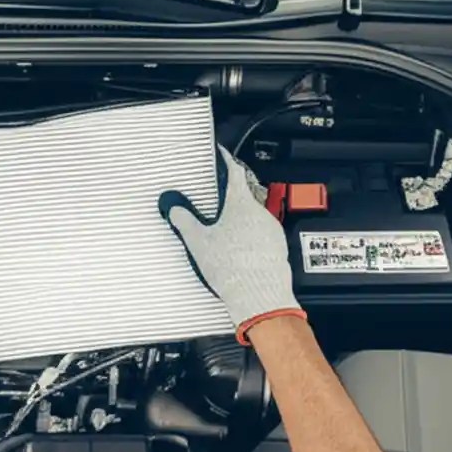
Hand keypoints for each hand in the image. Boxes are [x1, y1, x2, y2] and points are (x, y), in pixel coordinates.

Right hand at [160, 146, 304, 343]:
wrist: (259, 296)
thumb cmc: (232, 268)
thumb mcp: (199, 242)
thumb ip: (184, 221)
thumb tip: (174, 208)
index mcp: (240, 204)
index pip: (234, 171)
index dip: (226, 161)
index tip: (221, 155)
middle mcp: (260, 213)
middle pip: (242, 199)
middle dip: (228, 204)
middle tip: (212, 213)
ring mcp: (271, 230)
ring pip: (252, 219)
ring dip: (240, 225)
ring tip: (223, 242)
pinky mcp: (278, 247)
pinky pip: (262, 237)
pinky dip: (250, 241)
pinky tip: (237, 256)